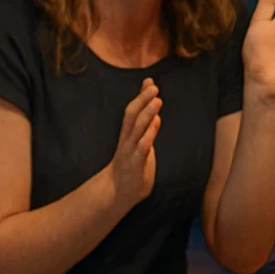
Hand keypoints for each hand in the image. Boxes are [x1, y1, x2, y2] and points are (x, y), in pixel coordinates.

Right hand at [108, 79, 159, 207]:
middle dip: (142, 99)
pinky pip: (142, 145)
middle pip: (132, 115)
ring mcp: (130, 150)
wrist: (117, 192)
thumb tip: (154, 115)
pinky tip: (156, 121)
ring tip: (157, 99)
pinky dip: (149, 132)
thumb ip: (146, 131)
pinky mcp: (135, 162)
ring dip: (147, 112)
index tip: (150, 81)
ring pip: (137, 127)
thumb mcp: (140, 146)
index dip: (141, 96)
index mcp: (128, 135)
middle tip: (153, 86)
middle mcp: (127, 139)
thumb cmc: (132, 167)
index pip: (133, 111)